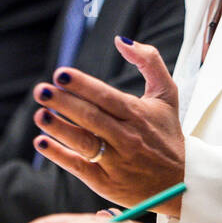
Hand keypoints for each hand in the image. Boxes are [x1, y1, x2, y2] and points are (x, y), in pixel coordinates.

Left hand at [31, 37, 185, 213]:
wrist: (181, 180)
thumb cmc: (168, 132)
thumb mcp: (167, 93)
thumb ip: (149, 61)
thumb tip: (121, 40)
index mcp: (138, 113)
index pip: (106, 96)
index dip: (82, 85)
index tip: (60, 74)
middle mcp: (127, 136)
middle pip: (91, 117)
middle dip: (64, 103)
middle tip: (41, 90)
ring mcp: (116, 161)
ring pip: (84, 142)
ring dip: (59, 128)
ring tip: (40, 114)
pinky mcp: (106, 181)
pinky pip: (79, 166)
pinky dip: (59, 155)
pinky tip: (42, 142)